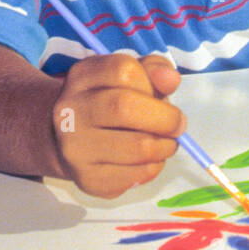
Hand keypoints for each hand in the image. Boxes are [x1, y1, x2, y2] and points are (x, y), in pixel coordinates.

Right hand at [52, 53, 184, 197]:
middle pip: (125, 107)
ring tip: (166, 143)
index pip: (124, 70)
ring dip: (165, 146)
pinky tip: (149, 160)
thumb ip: (153, 70)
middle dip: (165, 118)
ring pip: (138, 147)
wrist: (70, 142)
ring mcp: (75, 148)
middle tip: (178, 126)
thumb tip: (171, 78)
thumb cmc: (109, 104)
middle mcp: (71, 111)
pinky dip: (154, 167)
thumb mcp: (127, 77)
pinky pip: (136, 175)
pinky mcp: (88, 179)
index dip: (153, 83)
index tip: (167, 94)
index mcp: (82, 77)